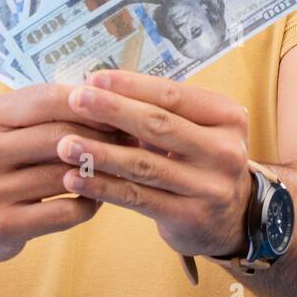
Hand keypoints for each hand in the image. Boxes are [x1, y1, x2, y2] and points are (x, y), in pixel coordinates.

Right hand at [0, 83, 133, 262]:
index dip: (89, 103)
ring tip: (122, 167)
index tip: (120, 107)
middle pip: (59, 137)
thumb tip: (108, 95)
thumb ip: (44, 111)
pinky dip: (89, 203)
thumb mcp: (3, 127)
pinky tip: (96, 197)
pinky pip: (64, 212)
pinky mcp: (2, 226)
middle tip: (132, 139)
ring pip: (64, 175)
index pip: (46, 100)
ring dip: (100, 171)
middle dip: (102, 137)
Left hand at [55, 69, 252, 259]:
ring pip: (144, 165)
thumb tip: (97, 87)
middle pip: (159, 125)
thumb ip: (160, 110)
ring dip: (100, 152)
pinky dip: (103, 187)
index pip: (172, 94)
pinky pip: (137, 198)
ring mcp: (209, 186)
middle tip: (75, 100)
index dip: (130, 85)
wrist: (231, 218)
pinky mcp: (189, 216)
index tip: (93, 78)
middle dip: (112, 110)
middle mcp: (224, 150)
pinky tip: (75, 179)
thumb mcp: (197, 129)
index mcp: (227, 116)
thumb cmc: (200, 161)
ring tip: (65, 143)